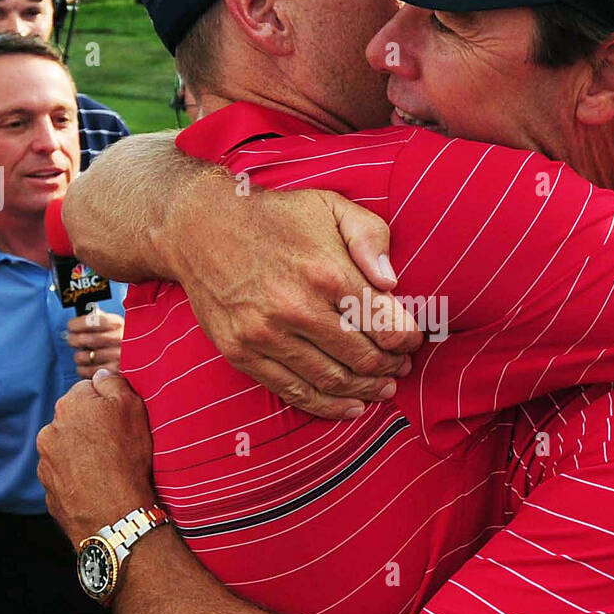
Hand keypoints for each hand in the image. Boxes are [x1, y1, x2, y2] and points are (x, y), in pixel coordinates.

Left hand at [38, 372, 157, 546]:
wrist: (113, 514)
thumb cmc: (126, 458)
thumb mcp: (132, 408)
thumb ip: (113, 383)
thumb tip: (100, 374)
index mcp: (69, 405)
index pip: (87, 389)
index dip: (106, 402)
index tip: (120, 418)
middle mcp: (50, 429)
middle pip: (74, 418)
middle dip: (91, 426)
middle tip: (116, 443)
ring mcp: (46, 461)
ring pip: (66, 446)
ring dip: (81, 451)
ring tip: (106, 467)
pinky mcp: (48, 487)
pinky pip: (64, 473)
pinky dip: (77, 474)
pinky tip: (96, 483)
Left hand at [66, 304, 123, 376]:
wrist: (141, 356)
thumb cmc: (122, 340)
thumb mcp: (115, 324)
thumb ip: (98, 318)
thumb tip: (79, 318)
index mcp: (118, 323)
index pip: (91, 321)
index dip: (76, 324)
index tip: (72, 327)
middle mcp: (120, 339)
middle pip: (83, 339)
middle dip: (73, 340)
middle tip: (74, 341)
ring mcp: (118, 357)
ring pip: (81, 357)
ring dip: (79, 356)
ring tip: (85, 354)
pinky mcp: (113, 373)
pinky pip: (86, 371)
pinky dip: (82, 369)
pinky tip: (89, 365)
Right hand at [179, 183, 423, 419]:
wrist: (200, 227)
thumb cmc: (276, 217)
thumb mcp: (330, 206)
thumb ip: (370, 237)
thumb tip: (392, 283)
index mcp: (325, 272)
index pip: (384, 322)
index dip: (407, 338)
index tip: (413, 339)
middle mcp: (296, 308)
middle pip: (362, 357)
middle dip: (391, 366)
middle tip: (402, 366)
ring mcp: (265, 335)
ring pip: (332, 380)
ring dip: (367, 390)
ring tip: (384, 389)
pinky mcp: (241, 353)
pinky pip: (294, 391)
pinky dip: (328, 406)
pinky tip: (352, 407)